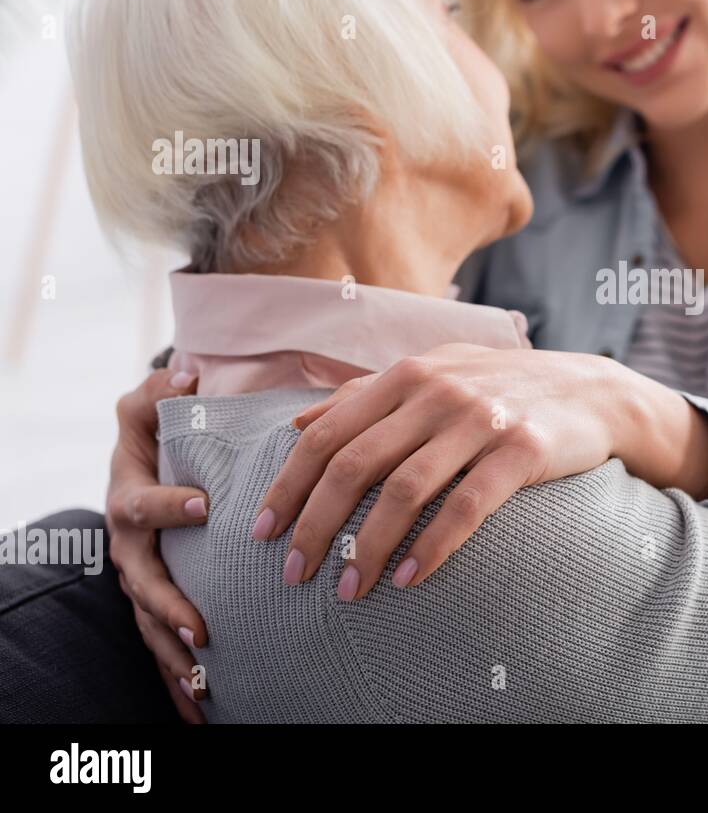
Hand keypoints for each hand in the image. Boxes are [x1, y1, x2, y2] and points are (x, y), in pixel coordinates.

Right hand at [106, 368, 209, 723]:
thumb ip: (162, 390)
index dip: (167, 504)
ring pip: (151, 624)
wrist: (144, 466)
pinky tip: (204, 708)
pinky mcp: (157, 604)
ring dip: (175, 656)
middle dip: (170, 608)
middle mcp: (130, 547)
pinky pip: (163, 645)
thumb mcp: (149, 406)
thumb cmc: (153, 434)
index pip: (143, 503)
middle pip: (143, 583)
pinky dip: (180, 679)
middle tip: (203, 628)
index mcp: (129, 497)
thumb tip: (187, 371)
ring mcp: (141, 580)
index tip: (202, 505)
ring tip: (205, 682)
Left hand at [257, 344, 707, 600]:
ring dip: (369, 546)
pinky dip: (433, 546)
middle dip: (316, 525)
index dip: (289, 484)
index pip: (327, 434)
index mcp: (407, 375)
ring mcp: (481, 419)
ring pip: (404, 489)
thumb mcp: (433, 373)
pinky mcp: (522, 450)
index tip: (263, 531)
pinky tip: (410, 578)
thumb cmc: (502, 387)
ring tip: (348, 590)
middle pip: (355, 464)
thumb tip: (298, 424)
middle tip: (294, 574)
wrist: (592, 390)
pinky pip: (467, 505)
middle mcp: (438, 391)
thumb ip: (366, 395)